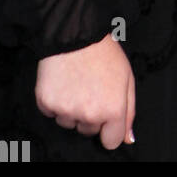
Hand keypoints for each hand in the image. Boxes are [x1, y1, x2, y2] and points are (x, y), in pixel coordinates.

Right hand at [35, 34, 135, 149]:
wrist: (75, 34)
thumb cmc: (104, 53)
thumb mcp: (127, 79)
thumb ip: (129, 112)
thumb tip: (127, 138)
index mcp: (113, 109)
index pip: (111, 142)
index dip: (110, 128)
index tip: (106, 115)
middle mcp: (89, 114)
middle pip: (89, 131)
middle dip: (91, 115)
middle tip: (92, 89)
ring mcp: (66, 110)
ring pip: (69, 123)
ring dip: (72, 109)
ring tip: (77, 83)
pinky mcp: (47, 104)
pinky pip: (52, 114)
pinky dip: (56, 102)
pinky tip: (63, 82)